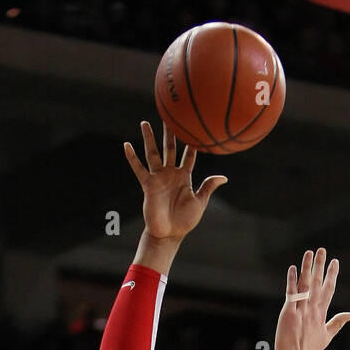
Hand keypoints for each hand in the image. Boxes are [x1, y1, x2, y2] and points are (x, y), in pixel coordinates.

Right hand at [124, 121, 226, 242]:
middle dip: (169, 133)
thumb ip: (208, 187)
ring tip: (144, 123)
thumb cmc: (185, 221)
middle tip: (169, 115)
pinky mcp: (148, 185)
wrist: (169, 234)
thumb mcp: (200, 203)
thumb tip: (223, 177)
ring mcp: (158, 178)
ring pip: (153, 154)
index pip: (189, 155)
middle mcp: (170, 174)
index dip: (191, 143)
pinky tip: (126, 145)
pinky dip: (132, 158)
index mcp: (184, 177)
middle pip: (170, 148)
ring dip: (148, 139)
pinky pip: (138, 169)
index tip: (193, 126)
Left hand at [274, 247, 349, 349]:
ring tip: (310, 253)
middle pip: (318, 283)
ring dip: (308, 268)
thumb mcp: (327, 336)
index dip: (331, 275)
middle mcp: (313, 309)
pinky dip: (292, 280)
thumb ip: (338, 322)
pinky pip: (292, 293)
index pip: (328, 290)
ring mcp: (302, 311)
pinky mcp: (290, 313)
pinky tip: (293, 268)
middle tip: (322, 250)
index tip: (335, 262)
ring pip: (306, 285)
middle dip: (320, 266)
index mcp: (321, 314)